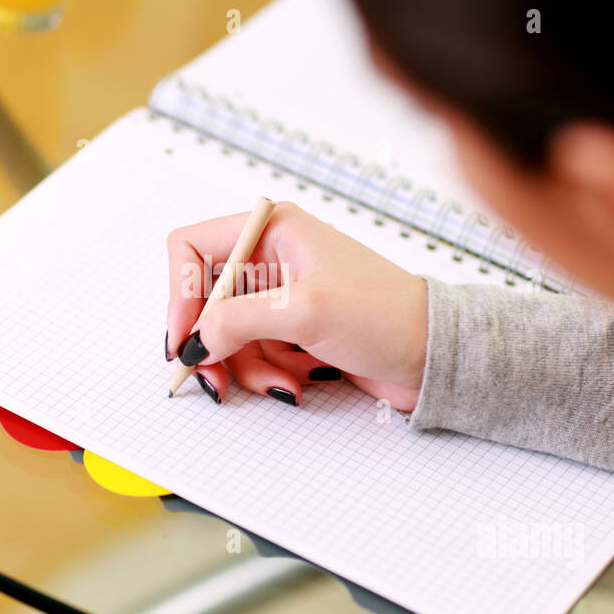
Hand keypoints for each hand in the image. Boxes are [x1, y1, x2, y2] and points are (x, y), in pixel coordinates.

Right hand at [165, 201, 427, 409]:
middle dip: (210, 342)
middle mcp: (273, 256)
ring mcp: (282, 295)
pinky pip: (254, 353)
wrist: (434, 355)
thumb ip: (238, 321)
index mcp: (273, 230)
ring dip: (244, 366)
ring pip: (227, 333)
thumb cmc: (386, 316)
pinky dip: (266, 374)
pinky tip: (294, 384)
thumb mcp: (304, 312)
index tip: (183, 337)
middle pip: (206, 299)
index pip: (193, 248)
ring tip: (278, 384)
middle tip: (208, 377)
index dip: (179, 293)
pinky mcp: (293, 329)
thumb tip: (194, 339)